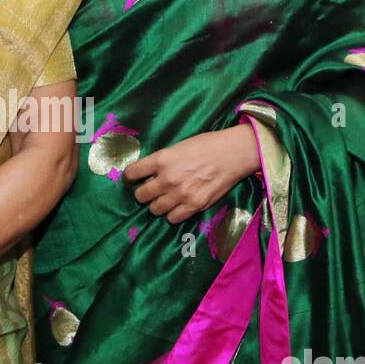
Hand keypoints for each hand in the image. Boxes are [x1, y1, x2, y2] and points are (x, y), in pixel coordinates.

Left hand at [123, 122, 260, 223]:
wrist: (233, 153)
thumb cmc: (207, 145)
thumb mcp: (178, 146)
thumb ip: (162, 161)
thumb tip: (149, 174)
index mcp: (162, 159)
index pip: (132, 173)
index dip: (130, 177)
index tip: (133, 179)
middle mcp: (168, 178)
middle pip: (140, 196)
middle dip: (143, 193)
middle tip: (150, 191)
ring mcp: (181, 194)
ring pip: (155, 209)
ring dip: (157, 205)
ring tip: (165, 199)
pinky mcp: (194, 205)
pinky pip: (173, 219)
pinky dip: (173, 214)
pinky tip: (178, 206)